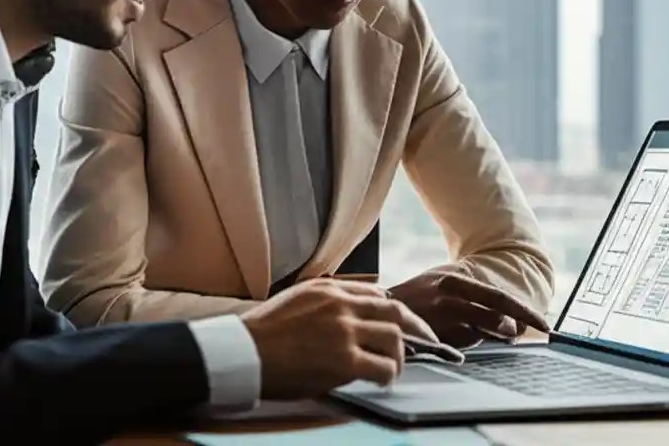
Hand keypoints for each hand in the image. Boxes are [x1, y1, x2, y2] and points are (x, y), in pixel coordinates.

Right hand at [240, 278, 435, 398]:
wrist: (241, 353)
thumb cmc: (263, 333)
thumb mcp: (297, 300)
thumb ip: (327, 300)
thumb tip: (354, 309)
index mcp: (330, 289)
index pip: (378, 293)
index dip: (396, 309)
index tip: (406, 321)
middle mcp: (341, 305)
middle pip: (395, 310)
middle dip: (416, 326)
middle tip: (428, 339)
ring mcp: (343, 332)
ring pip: (393, 337)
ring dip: (400, 355)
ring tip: (394, 367)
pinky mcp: (342, 360)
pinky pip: (382, 366)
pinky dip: (388, 374)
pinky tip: (383, 379)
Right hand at [386, 271, 549, 348]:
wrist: (377, 309)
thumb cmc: (418, 299)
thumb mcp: (444, 288)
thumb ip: (476, 302)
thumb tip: (510, 325)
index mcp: (456, 281)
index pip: (500, 297)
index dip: (525, 311)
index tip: (545, 323)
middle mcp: (450, 296)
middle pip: (495, 316)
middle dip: (513, 327)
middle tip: (524, 333)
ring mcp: (439, 317)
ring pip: (479, 333)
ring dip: (486, 337)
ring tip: (478, 333)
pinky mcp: (430, 336)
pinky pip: (460, 346)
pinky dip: (465, 345)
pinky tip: (455, 341)